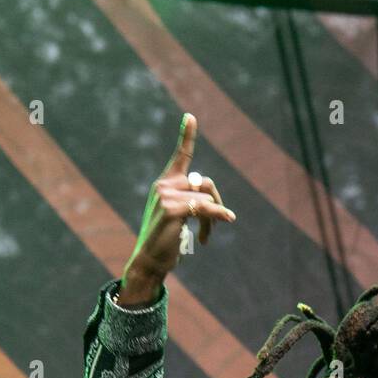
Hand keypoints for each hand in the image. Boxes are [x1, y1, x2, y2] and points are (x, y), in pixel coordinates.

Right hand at [120, 112, 235, 300]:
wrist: (149, 261)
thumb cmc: (166, 241)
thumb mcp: (179, 216)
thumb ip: (192, 201)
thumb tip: (213, 202)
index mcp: (165, 184)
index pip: (180, 156)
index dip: (187, 136)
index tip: (191, 117)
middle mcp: (164, 185)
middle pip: (204, 183)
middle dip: (216, 203)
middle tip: (219, 224)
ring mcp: (166, 196)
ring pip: (206, 199)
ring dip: (213, 221)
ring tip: (205, 238)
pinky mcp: (171, 210)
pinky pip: (204, 209)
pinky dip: (218, 216)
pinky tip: (228, 219)